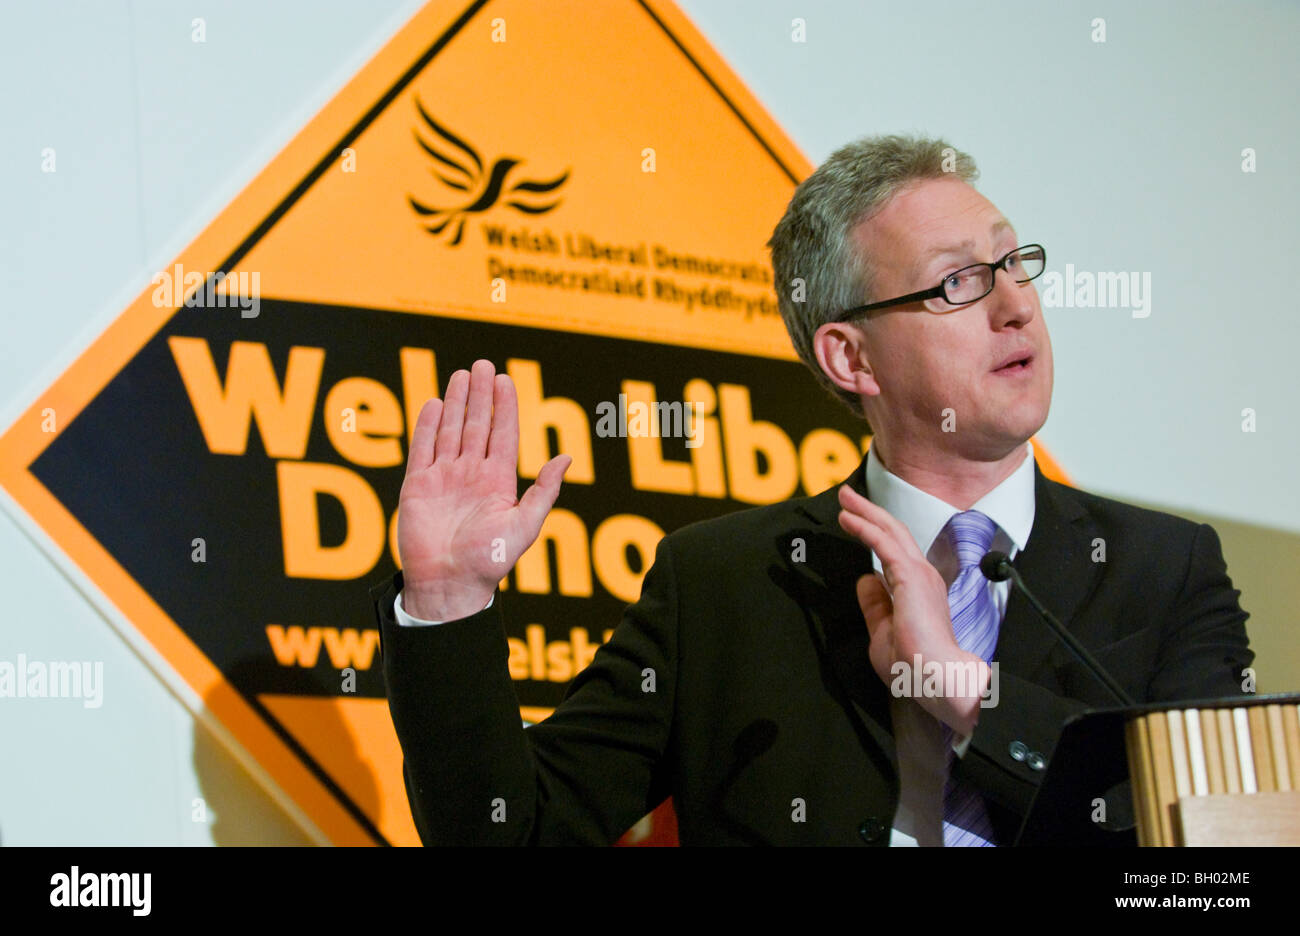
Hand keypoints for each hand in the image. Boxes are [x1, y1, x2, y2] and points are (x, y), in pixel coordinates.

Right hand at [397, 359, 570, 620]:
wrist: (449, 584)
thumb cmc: (489, 562)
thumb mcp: (525, 526)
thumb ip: (544, 491)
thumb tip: (566, 458)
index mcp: (498, 482)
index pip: (503, 434)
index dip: (505, 407)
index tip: (506, 380)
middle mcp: (472, 474)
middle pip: (477, 425)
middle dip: (481, 395)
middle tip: (483, 365)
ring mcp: (444, 478)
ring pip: (451, 431)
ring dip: (457, 403)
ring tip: (461, 374)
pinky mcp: (418, 485)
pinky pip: (423, 448)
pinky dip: (428, 425)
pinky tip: (435, 403)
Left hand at [836, 484, 986, 735]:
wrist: (933, 677)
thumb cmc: (912, 663)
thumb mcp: (883, 630)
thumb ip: (874, 605)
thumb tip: (865, 580)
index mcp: (918, 588)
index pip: (895, 551)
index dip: (875, 532)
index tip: (854, 521)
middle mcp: (922, 575)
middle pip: (893, 533)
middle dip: (869, 512)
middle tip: (847, 497)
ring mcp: (919, 573)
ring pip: (890, 531)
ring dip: (865, 512)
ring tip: (844, 498)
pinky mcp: (910, 576)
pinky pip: (884, 544)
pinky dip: (865, 527)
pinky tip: (848, 518)